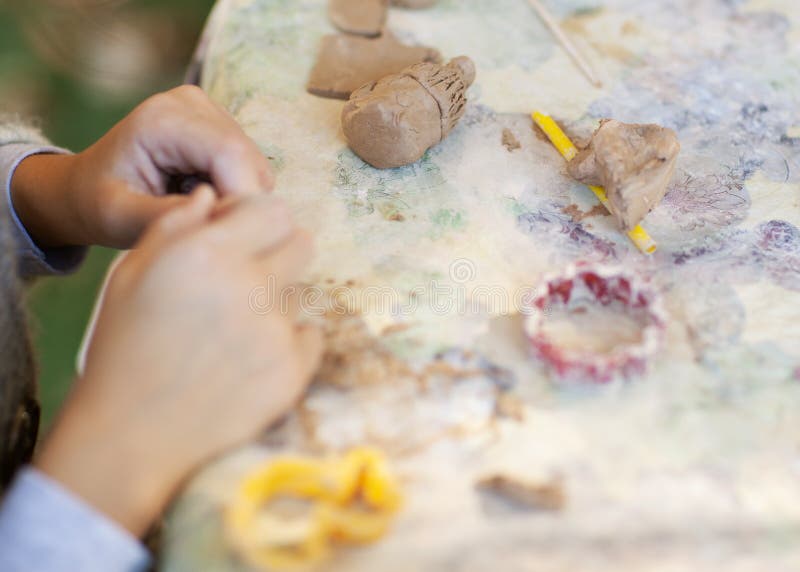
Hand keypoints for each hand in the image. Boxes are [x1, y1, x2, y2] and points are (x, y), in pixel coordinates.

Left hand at [11, 85, 273, 248]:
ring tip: (193, 206)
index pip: (230, 154)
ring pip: (254, 165)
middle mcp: (191, 103)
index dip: (241, 198)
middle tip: (201, 224)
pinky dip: (233, 189)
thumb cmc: (98, 203)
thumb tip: (215, 210)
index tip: (226, 235)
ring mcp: (209, 110)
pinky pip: (249, 166)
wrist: (85, 186)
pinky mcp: (220, 123)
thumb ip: (165, 216)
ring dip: (234, 196)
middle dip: (237, 201)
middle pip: (249, 160)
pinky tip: (200, 196)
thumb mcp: (120, 219)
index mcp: (163, 119)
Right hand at [36, 188, 323, 535]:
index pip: (274, 209)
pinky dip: (288, 342)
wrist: (132, 434)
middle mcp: (250, 286)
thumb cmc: (125, 348)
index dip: (258, 220)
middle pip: (302, 244)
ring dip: (277, 302)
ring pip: (301, 294)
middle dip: (279, 252)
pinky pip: (310, 336)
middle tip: (248, 277)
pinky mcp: (292, 371)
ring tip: (234, 330)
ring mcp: (276, 332)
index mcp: (208, 255)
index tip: (243, 237)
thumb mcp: (131, 274)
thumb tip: (211, 195)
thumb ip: (174, 225)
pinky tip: (249, 358)